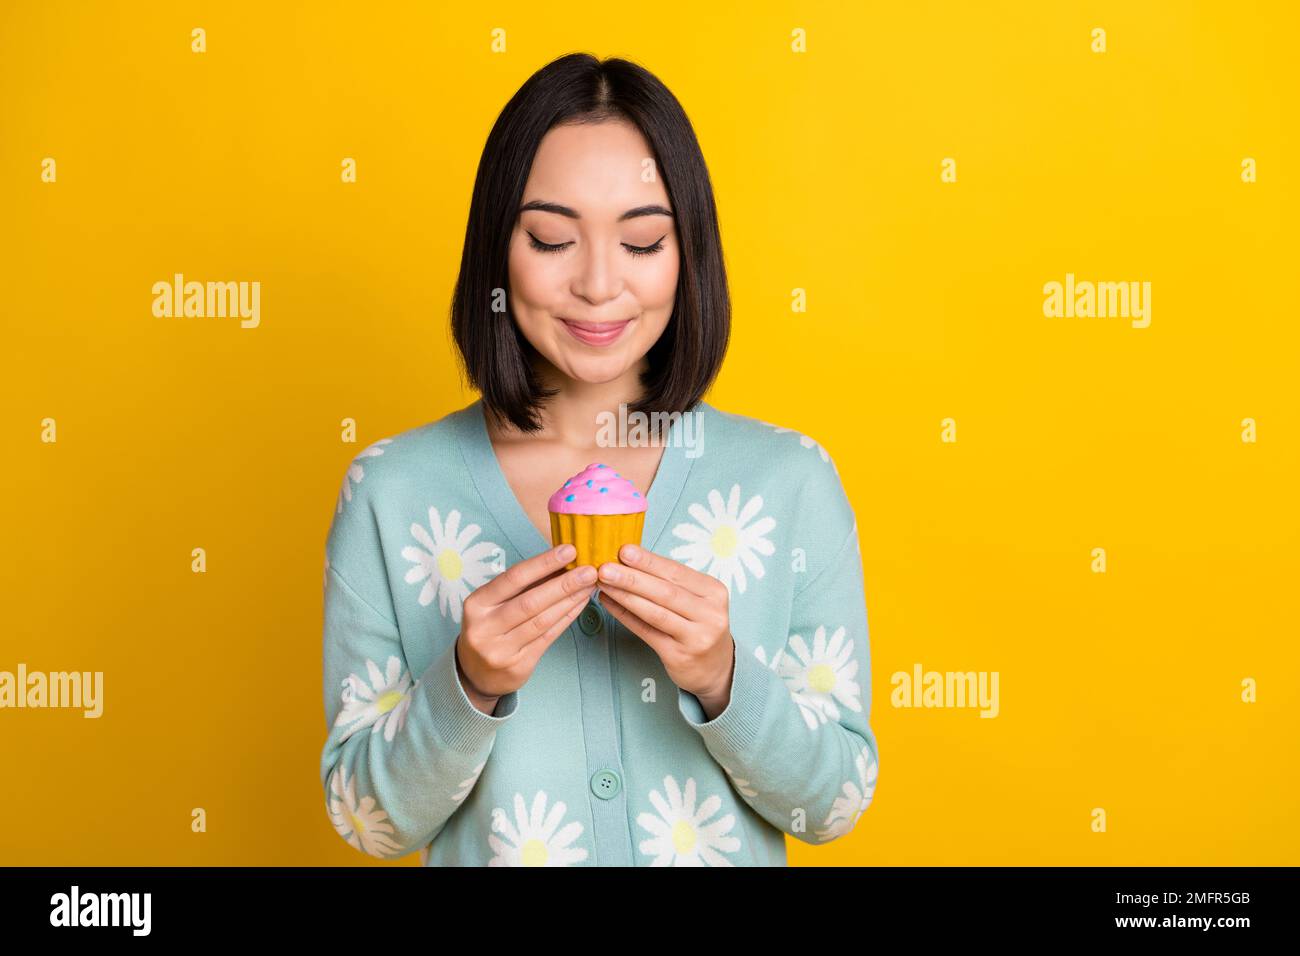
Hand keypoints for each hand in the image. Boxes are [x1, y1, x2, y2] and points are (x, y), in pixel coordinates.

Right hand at [457, 543, 596, 713]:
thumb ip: (521, 585)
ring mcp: (501, 650)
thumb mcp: (492, 604)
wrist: (475, 673)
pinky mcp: (518, 666)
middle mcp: (484, 628)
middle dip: (563, 584)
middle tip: (589, 571)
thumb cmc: (489, 627)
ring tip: (589, 585)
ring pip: (542, 621)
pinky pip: (548, 637)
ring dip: (570, 601)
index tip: (569, 551)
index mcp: (476, 604)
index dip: (543, 563)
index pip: (513, 578)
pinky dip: (567, 618)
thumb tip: (560, 561)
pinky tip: (580, 604)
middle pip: (530, 602)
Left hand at [597, 543, 734, 718]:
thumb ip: (671, 582)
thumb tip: (631, 560)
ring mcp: (696, 637)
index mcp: (714, 592)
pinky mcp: (680, 656)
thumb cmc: (700, 626)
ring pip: (654, 613)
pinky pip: (647, 632)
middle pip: (665, 592)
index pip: (676, 572)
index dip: (648, 561)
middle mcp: (710, 614)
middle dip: (632, 578)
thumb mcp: (699, 600)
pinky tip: (610, 604)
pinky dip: (625, 617)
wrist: (717, 668)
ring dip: (625, 596)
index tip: (624, 551)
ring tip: (604, 584)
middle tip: (607, 568)